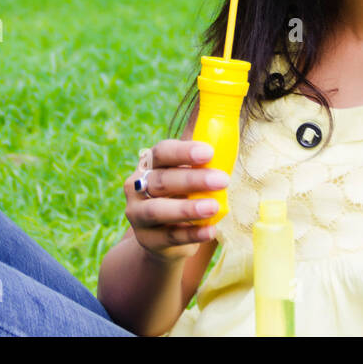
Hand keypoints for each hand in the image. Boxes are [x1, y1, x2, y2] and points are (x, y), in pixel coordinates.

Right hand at [123, 139, 228, 262]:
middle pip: (161, 180)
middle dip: (192, 180)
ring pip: (157, 210)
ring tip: (213, 207)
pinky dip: (191, 234)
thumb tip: (224, 124)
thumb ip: (200, 155)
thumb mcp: (189, 174)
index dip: (183, 151)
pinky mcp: (147, 239)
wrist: (165, 236)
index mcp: (149, 164)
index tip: (209, 152)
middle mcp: (137, 187)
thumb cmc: (183, 195)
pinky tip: (211, 231)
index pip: (162, 152)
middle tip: (222, 180)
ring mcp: (137, 215)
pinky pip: (169, 236)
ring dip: (186, 208)